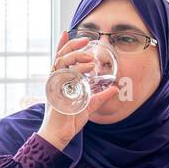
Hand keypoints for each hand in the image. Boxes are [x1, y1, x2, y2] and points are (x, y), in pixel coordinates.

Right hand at [37, 31, 119, 150]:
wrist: (58, 135)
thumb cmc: (69, 121)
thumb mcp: (88, 106)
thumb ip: (100, 96)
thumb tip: (115, 89)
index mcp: (59, 80)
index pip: (59, 58)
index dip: (61, 44)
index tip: (66, 32)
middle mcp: (54, 80)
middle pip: (60, 55)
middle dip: (72, 45)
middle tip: (86, 39)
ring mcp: (53, 85)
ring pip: (61, 62)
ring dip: (76, 56)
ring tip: (91, 59)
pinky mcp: (55, 92)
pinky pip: (64, 75)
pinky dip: (76, 70)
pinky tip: (87, 69)